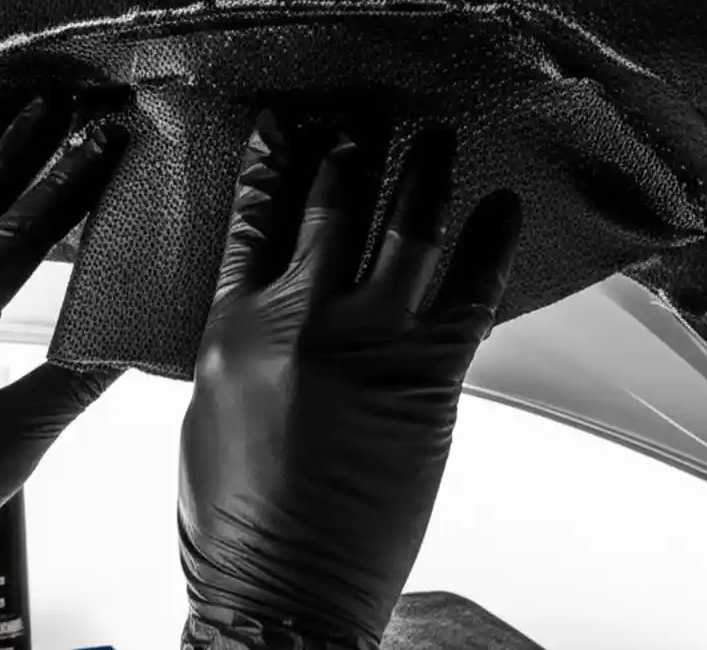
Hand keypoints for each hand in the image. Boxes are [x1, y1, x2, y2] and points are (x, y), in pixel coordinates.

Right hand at [178, 110, 520, 646]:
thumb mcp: (206, 411)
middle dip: (352, 153)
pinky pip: (469, 294)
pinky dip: (490, 245)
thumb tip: (266, 301)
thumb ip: (239, 342)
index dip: (271, 164)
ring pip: (407, 234)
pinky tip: (500, 210)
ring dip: (424, 176)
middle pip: (333, 209)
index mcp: (232, 330)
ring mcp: (369, 347)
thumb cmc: (232, 518)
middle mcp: (300, 324)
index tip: (287, 126)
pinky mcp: (427, 381)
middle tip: (366, 119)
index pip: (252, 221)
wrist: (284, 588)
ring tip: (437, 138)